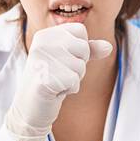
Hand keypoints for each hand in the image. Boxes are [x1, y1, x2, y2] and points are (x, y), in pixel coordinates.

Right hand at [3, 23, 111, 140]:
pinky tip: (55, 92)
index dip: (80, 50)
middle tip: (59, 75)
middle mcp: (41, 43)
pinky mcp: (45, 78)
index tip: (63, 61)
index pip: (80, 30)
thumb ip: (88, 51)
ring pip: (80, 66)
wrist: (31, 109)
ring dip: (73, 79)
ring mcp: (41, 60)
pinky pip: (74, 81)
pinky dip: (69, 90)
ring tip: (56, 83)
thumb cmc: (51, 82)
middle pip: (83, 48)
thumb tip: (108, 47)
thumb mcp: (69, 61)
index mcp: (45, 34)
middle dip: (78, 66)